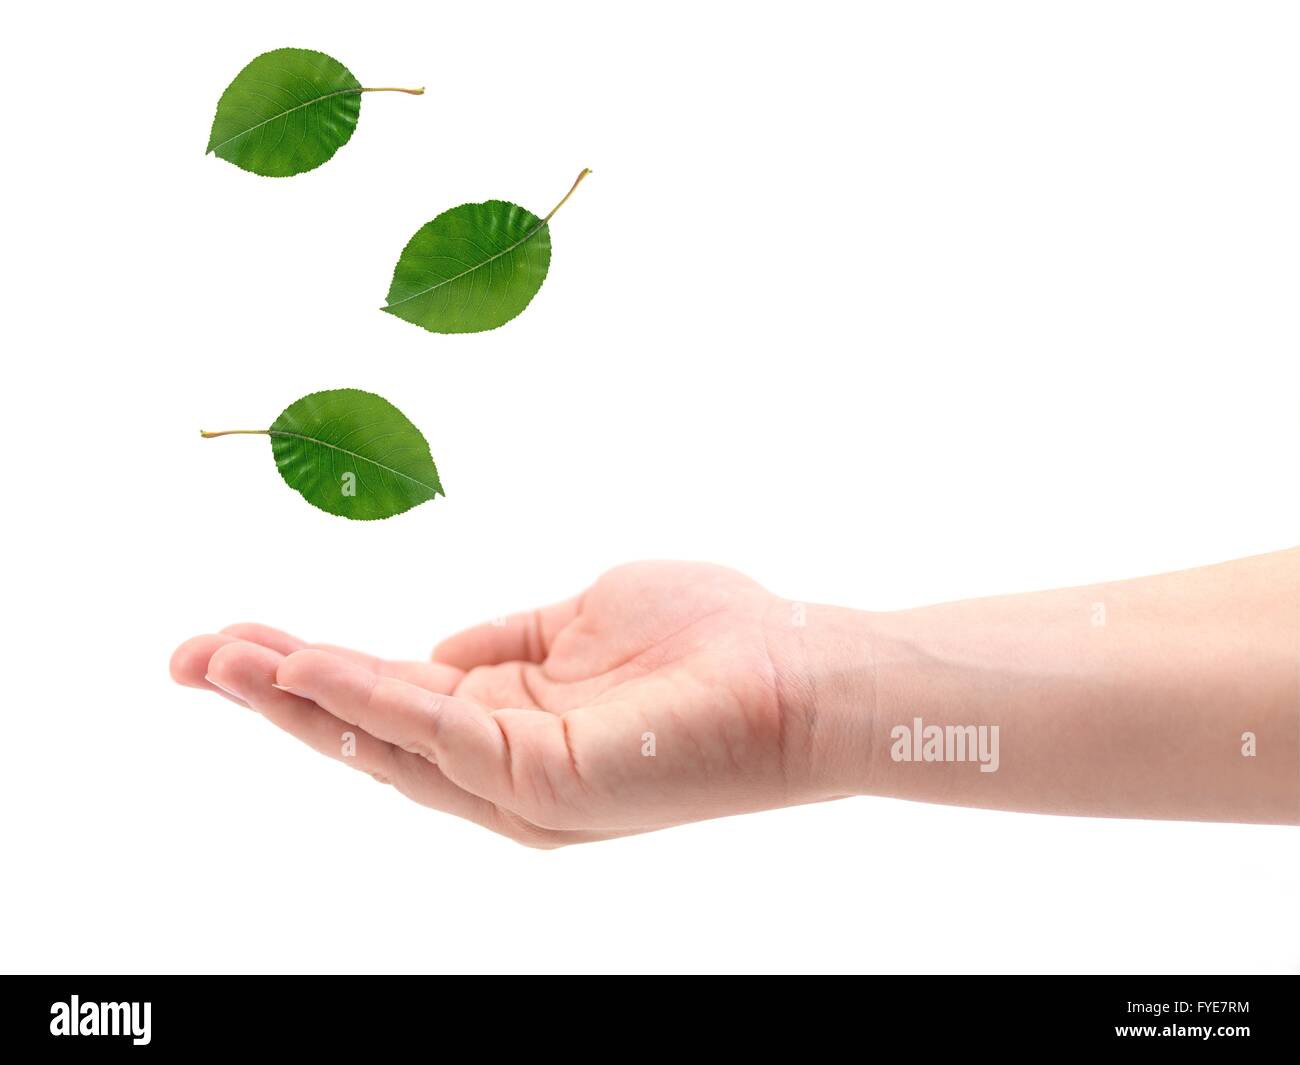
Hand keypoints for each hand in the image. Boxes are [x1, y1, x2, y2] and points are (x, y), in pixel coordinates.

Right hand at [170, 562, 856, 846]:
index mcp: (515, 729)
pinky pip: (436, 733)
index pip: (395, 702)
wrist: (801, 673)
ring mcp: (523, 784)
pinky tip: (305, 662)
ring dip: (297, 698)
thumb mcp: (579, 623)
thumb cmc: (709, 641)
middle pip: (369, 734)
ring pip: (385, 743)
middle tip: (188, 657)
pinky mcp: (546, 781)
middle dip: (276, 696)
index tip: (242, 637)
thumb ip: (505, 644)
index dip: (315, 673)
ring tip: (218, 659)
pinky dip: (364, 695)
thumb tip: (435, 649)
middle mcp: (507, 769)